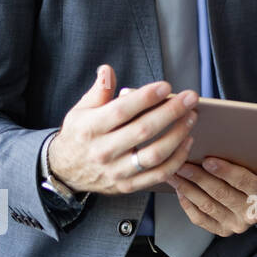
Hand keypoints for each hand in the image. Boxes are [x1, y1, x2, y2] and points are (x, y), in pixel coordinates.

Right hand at [47, 64, 197, 194]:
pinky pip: (159, 175)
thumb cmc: (79, 135)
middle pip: (143, 131)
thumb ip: (99, 91)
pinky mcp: (127, 185)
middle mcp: (103, 151)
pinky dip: (177, 159)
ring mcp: (116, 171)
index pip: (122, 111)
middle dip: (171, 112)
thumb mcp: (81, 110)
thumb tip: (107, 70)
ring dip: (178, 134)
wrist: (65, 171)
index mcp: (90, 128)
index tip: (166, 86)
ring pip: (154, 154)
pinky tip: (187, 141)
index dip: (146, 97)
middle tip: (190, 98)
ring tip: (192, 117)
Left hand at [165, 143, 256, 236]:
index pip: (243, 182)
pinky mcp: (223, 230)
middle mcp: (251, 214)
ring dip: (187, 189)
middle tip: (182, 164)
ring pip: (207, 206)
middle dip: (198, 178)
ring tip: (174, 175)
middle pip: (221, 194)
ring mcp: (236, 225)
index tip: (207, 160)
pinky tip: (180, 190)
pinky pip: (200, 219)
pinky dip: (187, 204)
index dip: (224, 171)